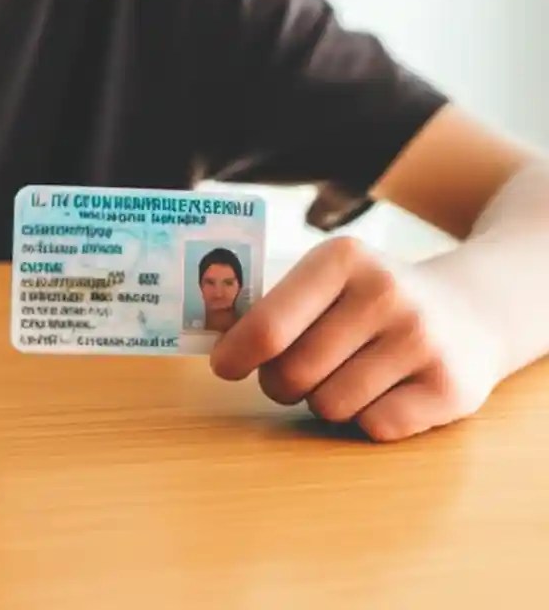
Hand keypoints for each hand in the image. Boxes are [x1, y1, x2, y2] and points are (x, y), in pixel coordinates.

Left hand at [210, 237, 503, 441]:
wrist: (473, 309)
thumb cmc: (370, 302)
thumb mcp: (327, 280)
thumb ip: (272, 307)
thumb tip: (214, 345)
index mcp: (341, 259)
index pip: (267, 326)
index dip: (236, 355)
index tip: (225, 366)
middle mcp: (385, 293)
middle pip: (292, 374)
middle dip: (281, 384)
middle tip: (297, 374)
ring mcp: (422, 339)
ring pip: (329, 406)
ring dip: (325, 402)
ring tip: (349, 375)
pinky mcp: (450, 386)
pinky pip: (373, 427)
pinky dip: (368, 419)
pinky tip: (387, 391)